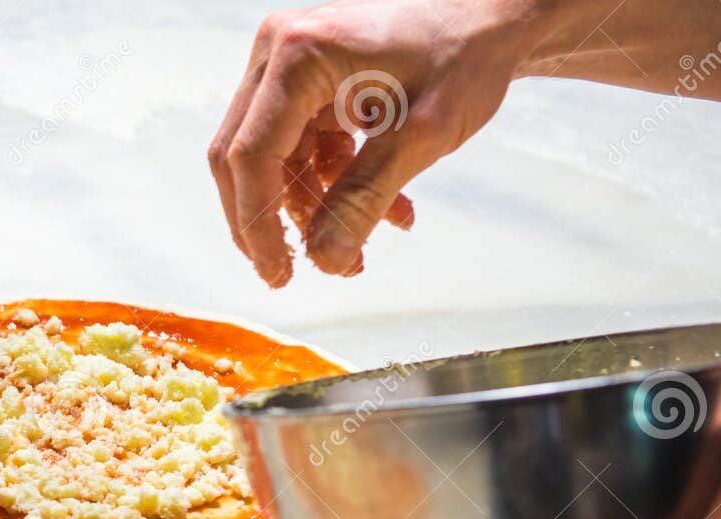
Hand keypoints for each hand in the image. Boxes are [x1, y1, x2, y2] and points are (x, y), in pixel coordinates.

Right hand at [211, 0, 720, 286]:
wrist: (494, 18)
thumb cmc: (463, 55)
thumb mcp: (418, 137)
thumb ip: (363, 201)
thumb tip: (324, 261)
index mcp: (298, 56)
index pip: (251, 155)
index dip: (256, 223)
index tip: (278, 272)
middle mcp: (278, 54)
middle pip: (245, 157)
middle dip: (271, 221)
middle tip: (290, 271)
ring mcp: (288, 67)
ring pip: (273, 160)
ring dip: (310, 210)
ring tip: (359, 249)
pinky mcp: (305, 83)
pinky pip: (300, 149)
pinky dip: (331, 186)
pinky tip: (380, 211)